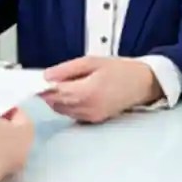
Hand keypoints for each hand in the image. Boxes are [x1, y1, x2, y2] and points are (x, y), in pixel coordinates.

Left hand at [41, 57, 161, 123]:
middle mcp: (88, 108)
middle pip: (56, 104)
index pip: (55, 93)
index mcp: (87, 92)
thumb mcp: (92, 61)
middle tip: (53, 80)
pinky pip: (73, 114)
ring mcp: (92, 117)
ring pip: (63, 111)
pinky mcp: (95, 120)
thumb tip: (47, 76)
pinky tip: (77, 94)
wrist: (143, 83)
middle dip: (51, 93)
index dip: (43, 87)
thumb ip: (67, 69)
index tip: (38, 81)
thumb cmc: (121, 70)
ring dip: (59, 100)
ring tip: (69, 85)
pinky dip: (69, 105)